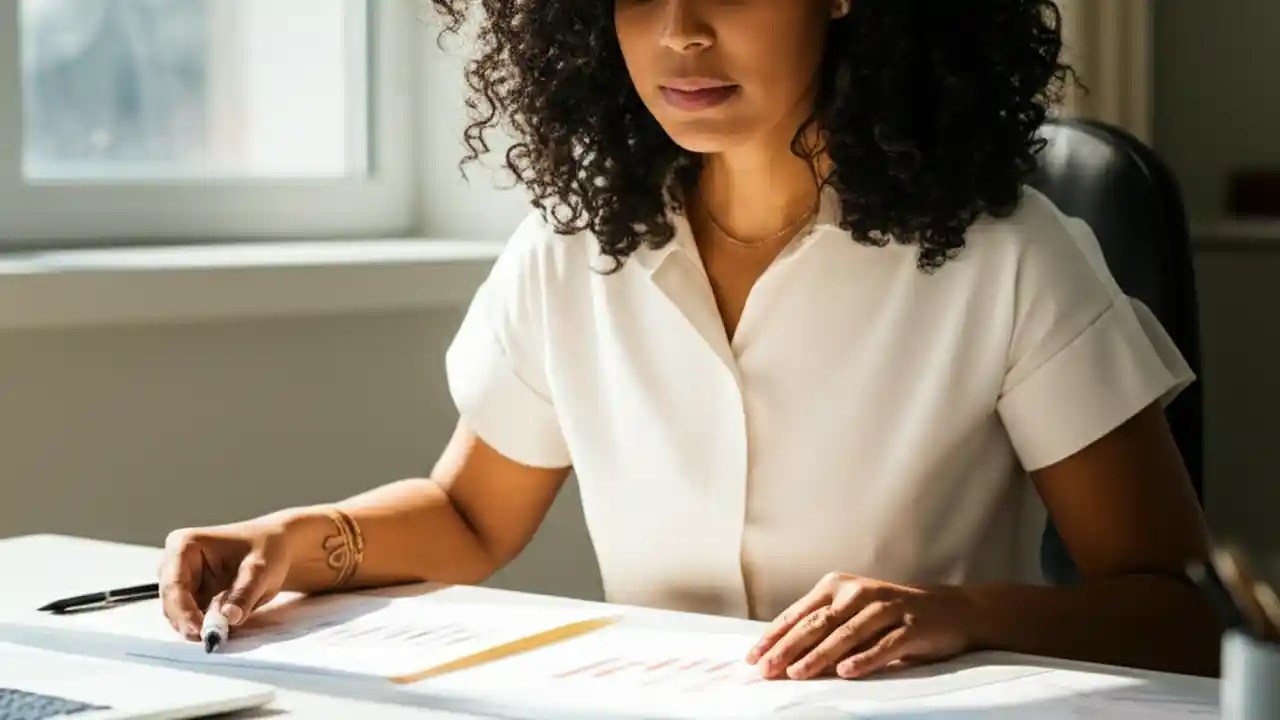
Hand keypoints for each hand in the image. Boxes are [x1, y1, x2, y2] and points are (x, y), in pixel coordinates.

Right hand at [158, 519, 292, 640]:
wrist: (276, 546)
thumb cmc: (266, 549)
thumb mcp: (260, 570)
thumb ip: (244, 595)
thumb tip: (229, 618)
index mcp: (184, 545)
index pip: (174, 585)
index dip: (184, 611)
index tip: (201, 631)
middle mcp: (174, 562)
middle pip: (171, 602)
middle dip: (189, 623)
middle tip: (213, 639)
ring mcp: (181, 580)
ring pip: (178, 614)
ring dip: (196, 626)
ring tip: (222, 633)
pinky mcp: (190, 595)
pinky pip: (190, 618)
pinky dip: (204, 625)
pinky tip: (222, 628)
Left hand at [746, 572, 979, 680]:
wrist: (949, 609)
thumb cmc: (891, 615)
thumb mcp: (852, 612)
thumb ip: (823, 627)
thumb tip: (782, 654)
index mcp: (838, 586)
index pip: (798, 614)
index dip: (774, 636)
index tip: (753, 657)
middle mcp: (858, 593)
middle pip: (816, 624)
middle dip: (787, 648)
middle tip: (767, 669)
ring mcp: (886, 608)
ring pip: (846, 634)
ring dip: (819, 656)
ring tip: (798, 673)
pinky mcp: (911, 627)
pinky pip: (883, 645)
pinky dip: (863, 659)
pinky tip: (845, 672)